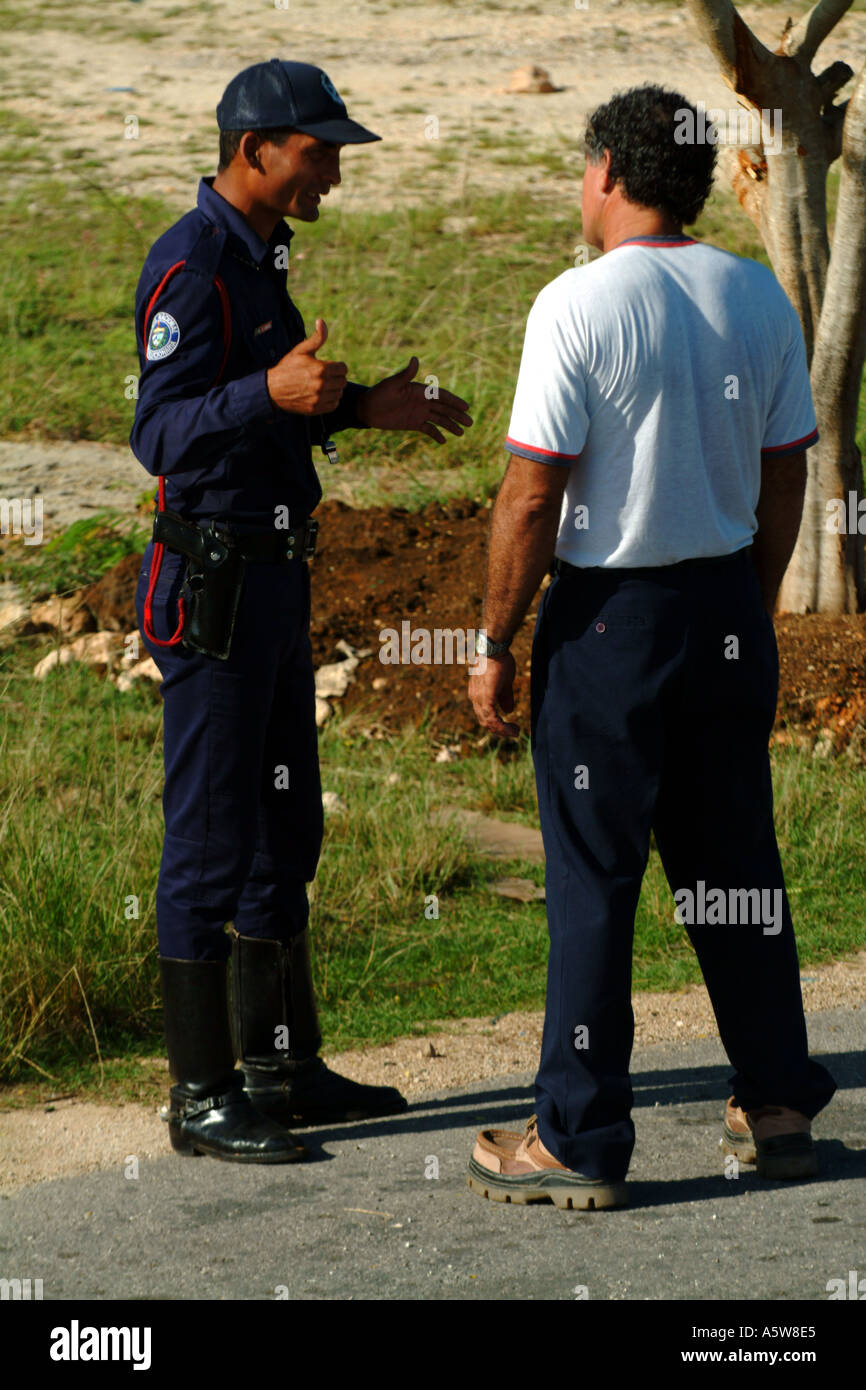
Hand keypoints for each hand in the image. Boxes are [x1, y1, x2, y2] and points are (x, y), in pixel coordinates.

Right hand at [266, 318, 346, 414]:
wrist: (273, 389)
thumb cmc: (288, 367)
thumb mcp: (301, 350)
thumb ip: (316, 338)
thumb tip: (322, 321)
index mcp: (321, 369)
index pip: (343, 369)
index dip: (337, 366)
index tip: (328, 367)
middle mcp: (321, 385)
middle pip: (343, 381)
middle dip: (336, 377)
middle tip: (325, 376)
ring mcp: (319, 398)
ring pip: (339, 393)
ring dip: (334, 389)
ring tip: (322, 385)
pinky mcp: (316, 409)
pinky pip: (333, 404)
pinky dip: (330, 400)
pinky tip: (321, 394)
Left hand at [356, 356, 472, 441]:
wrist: (366, 408)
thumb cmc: (378, 393)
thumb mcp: (392, 384)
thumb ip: (406, 374)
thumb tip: (415, 359)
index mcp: (420, 391)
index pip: (441, 396)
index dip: (454, 401)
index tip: (465, 407)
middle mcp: (422, 402)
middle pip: (444, 408)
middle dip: (457, 415)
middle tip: (470, 423)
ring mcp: (419, 413)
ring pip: (439, 419)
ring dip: (451, 425)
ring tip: (462, 433)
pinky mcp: (413, 423)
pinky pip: (428, 429)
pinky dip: (436, 435)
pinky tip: (444, 441)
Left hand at [468, 650, 518, 737]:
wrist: (495, 648)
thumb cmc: (499, 661)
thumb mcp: (504, 682)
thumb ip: (505, 697)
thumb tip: (508, 711)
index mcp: (477, 694)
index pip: (484, 715)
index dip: (496, 723)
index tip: (509, 727)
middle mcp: (475, 698)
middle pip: (484, 721)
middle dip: (500, 730)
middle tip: (514, 732)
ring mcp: (478, 698)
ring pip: (488, 722)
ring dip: (502, 730)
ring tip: (515, 733)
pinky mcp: (486, 697)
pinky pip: (492, 718)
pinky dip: (502, 726)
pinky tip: (512, 729)